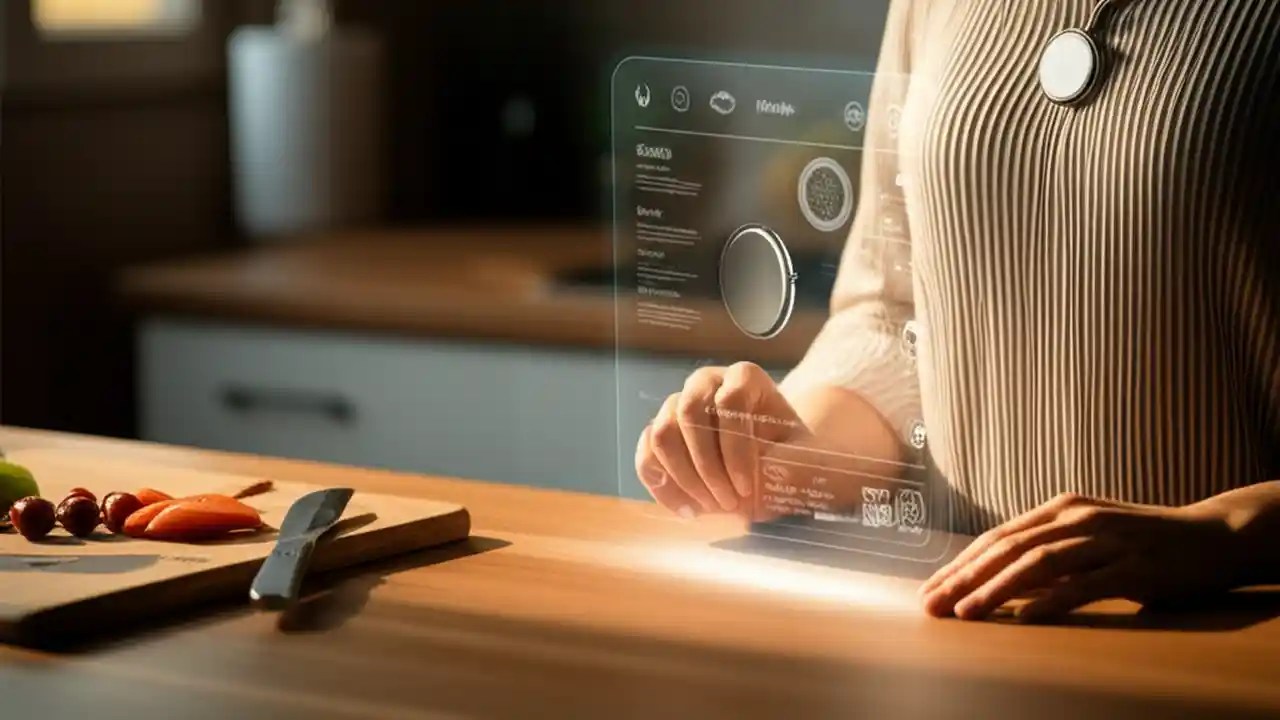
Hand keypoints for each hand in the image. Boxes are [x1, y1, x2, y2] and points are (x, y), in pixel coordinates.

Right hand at [635, 362, 805, 516]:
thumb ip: (794, 463)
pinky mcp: (657, 432)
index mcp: (744, 378)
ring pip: (662, 433)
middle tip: (728, 502)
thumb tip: (769, 477)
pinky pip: (645, 454)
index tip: (748, 486)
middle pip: (689, 412)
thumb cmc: (789, 458)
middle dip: (707, 465)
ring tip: (711, 507)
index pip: (730, 400)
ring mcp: (676, 405)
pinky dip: (662, 486)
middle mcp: (706, 383)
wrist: (768, 467)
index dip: (736, 448)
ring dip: (685, 478)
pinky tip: (688, 510)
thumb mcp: (804, 458)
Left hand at [918, 492, 1242, 621]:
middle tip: (933, 604)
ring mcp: (1106, 540)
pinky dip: (1050, 600)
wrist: (1211, 536)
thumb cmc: (1142, 542)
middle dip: (964, 578)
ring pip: (1038, 563)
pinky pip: (1084, 585)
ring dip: (996, 589)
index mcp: (1060, 508)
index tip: (930, 590)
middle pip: (1007, 548)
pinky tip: (1024, 618)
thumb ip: (1048, 552)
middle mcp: (1077, 518)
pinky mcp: (1134, 567)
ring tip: (966, 613)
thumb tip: (1000, 581)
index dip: (960, 565)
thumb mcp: (1088, 537)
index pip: (997, 538)